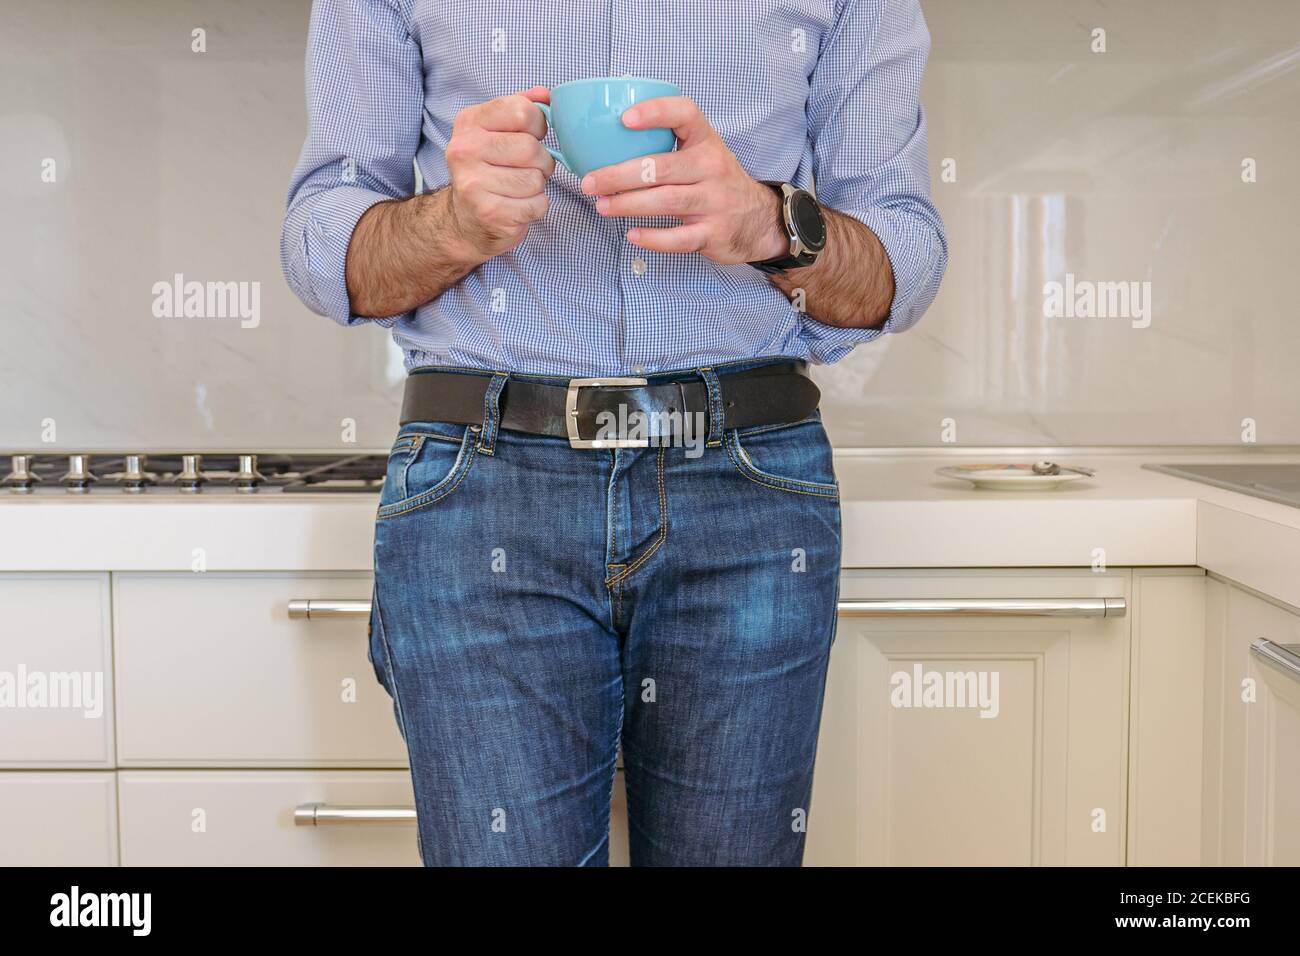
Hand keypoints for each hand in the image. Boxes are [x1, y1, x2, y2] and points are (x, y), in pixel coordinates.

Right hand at [442, 87, 556, 260]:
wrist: (466, 218)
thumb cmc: (489, 168)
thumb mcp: (497, 129)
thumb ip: (521, 106)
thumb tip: (545, 94)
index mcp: (469, 122)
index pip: (521, 111)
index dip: (538, 125)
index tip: (533, 135)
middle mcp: (465, 150)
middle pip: (531, 148)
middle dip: (542, 160)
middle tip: (531, 167)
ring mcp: (474, 183)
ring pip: (535, 179)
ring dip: (538, 185)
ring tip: (521, 186)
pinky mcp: (489, 213)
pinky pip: (535, 204)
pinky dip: (536, 206)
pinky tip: (519, 204)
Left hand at [580, 96, 787, 263]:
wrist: (759, 219)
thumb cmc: (715, 181)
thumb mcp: (701, 153)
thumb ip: (666, 144)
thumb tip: (606, 139)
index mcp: (706, 140)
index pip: (684, 114)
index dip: (655, 113)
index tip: (624, 119)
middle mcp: (712, 167)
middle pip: (660, 167)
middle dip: (619, 174)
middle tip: (589, 181)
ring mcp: (714, 201)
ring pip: (665, 201)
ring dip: (627, 204)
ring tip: (601, 205)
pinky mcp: (713, 233)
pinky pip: (679, 238)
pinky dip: (653, 238)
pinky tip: (632, 234)